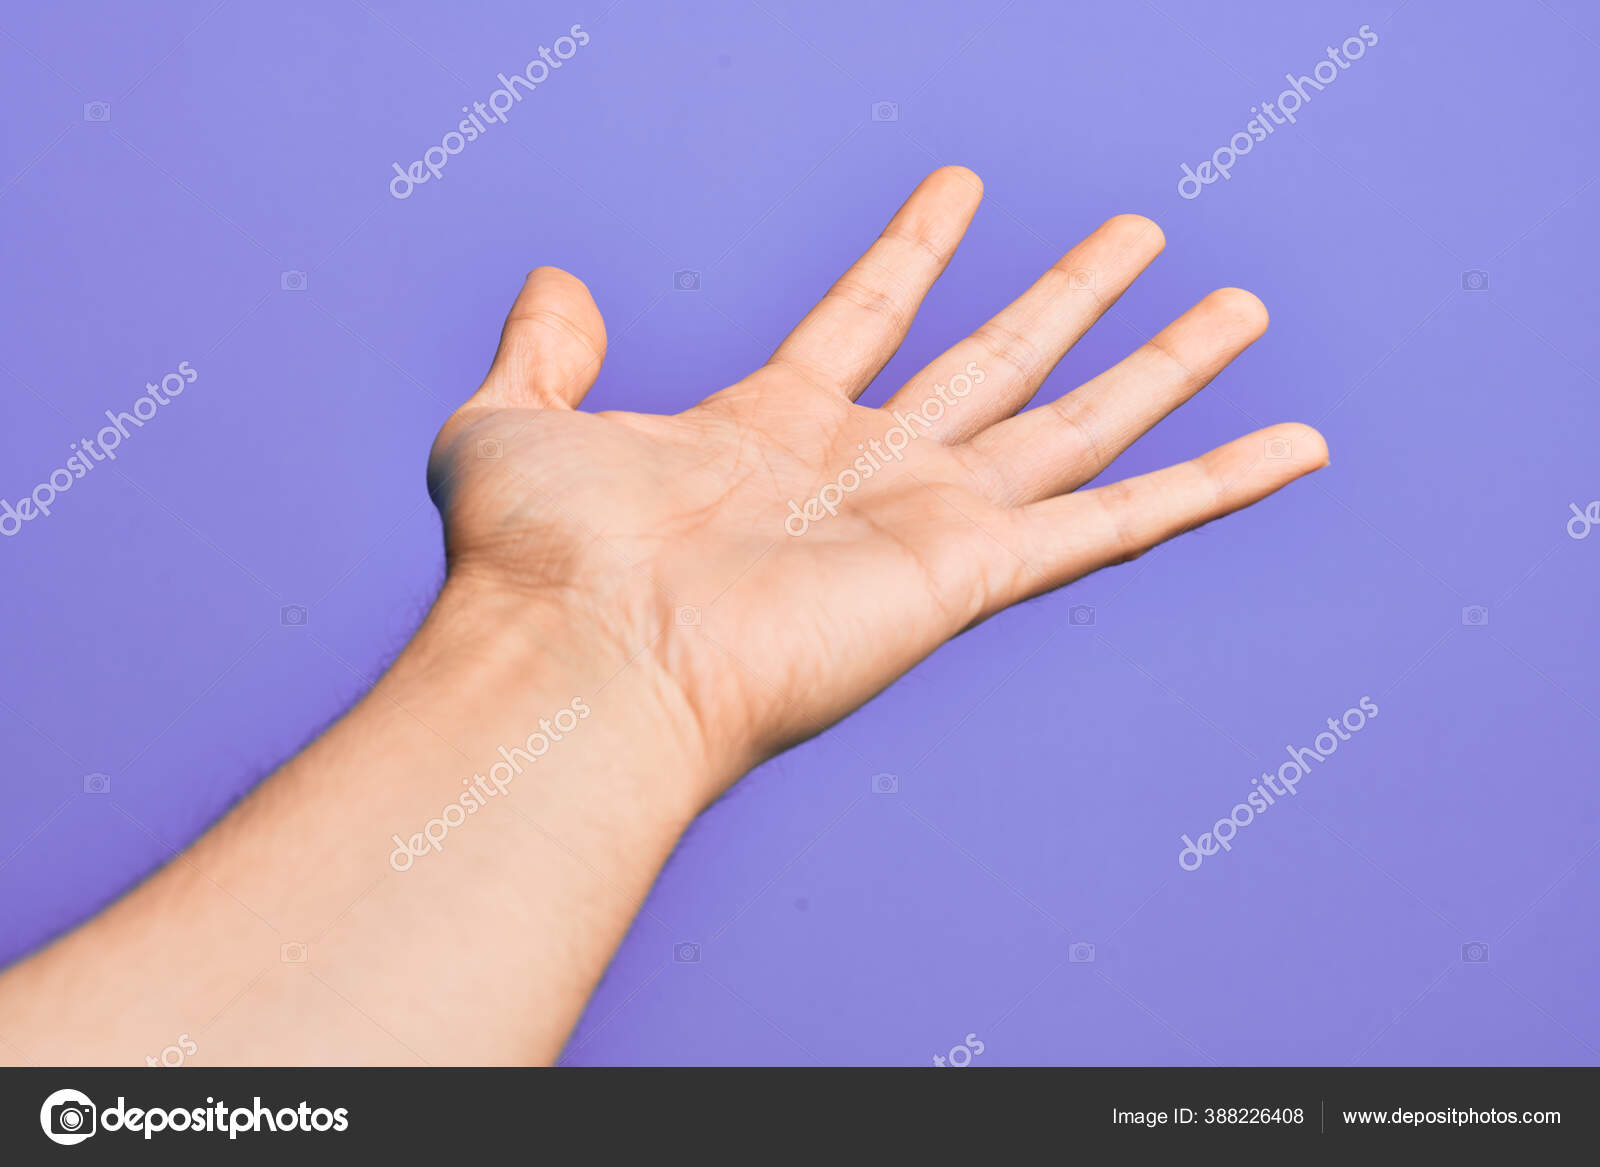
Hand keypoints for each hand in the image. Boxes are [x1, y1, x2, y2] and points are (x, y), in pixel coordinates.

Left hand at [428, 167, 1326, 801]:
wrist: (574, 658)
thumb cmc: (533, 562)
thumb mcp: (507, 423)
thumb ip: (543, 350)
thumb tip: (557, 282)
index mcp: (772, 432)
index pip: (867, 316)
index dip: (914, 250)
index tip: (962, 187)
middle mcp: (865, 479)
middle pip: (1001, 364)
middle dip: (1073, 299)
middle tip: (1142, 234)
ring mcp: (929, 526)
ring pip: (1081, 429)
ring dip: (1165, 368)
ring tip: (1241, 308)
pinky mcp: (976, 573)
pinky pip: (1122, 520)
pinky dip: (1215, 486)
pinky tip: (1294, 447)